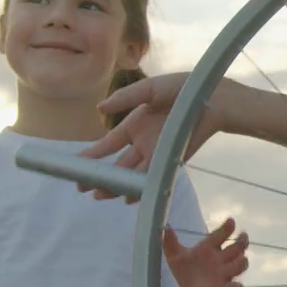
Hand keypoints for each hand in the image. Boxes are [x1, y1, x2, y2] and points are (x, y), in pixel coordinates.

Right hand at [78, 72, 221, 199]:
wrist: (211, 97)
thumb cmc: (181, 89)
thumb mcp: (149, 89)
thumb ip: (125, 98)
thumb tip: (99, 108)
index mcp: (134, 126)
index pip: (108, 145)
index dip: (91, 156)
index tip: (75, 166)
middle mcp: (143, 143)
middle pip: (118, 166)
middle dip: (101, 178)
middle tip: (84, 188)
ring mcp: (157, 154)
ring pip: (132, 176)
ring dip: (117, 187)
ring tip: (101, 196)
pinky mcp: (172, 161)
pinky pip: (154, 178)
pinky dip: (142, 189)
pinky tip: (129, 197)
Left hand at [163, 218, 247, 286]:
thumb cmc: (185, 273)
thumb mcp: (175, 257)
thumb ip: (170, 242)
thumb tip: (166, 228)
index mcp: (209, 248)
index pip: (220, 235)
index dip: (226, 228)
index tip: (231, 221)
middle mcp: (220, 259)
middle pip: (237, 247)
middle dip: (242, 241)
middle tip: (243, 235)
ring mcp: (225, 274)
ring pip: (240, 265)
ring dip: (241, 262)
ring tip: (241, 259)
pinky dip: (235, 286)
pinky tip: (236, 286)